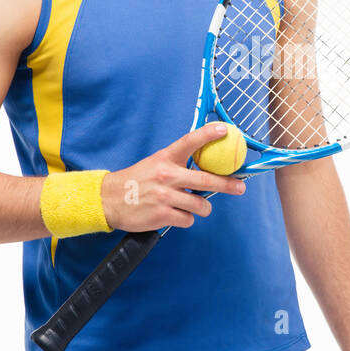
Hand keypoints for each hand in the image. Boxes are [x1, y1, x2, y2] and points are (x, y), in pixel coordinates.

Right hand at [100, 123, 246, 231]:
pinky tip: (175, 215)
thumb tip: (207, 168)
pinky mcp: (162, 214)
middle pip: (205, 180)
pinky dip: (186, 219)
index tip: (224, 130)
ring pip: (200, 205)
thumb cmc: (137, 181)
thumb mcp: (155, 164)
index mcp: (165, 158)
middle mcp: (166, 175)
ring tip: (196, 207)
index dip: (208, 134)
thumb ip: (178, 164)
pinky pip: (188, 220)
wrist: (109, 200)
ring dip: (202, 208)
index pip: (189, 142)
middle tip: (240, 187)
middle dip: (227, 185)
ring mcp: (164, 195)